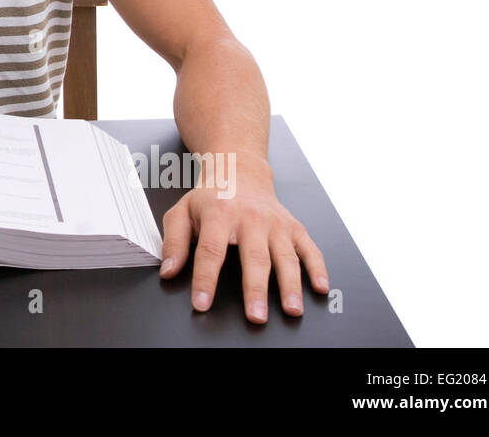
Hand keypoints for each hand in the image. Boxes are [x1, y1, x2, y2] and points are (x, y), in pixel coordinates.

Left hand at [158, 154, 328, 322]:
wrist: (239, 172)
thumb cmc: (211, 198)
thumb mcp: (182, 212)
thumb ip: (174, 242)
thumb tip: (169, 270)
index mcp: (219, 215)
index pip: (211, 251)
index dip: (205, 279)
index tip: (202, 303)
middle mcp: (250, 219)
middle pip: (254, 257)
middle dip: (256, 289)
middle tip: (256, 316)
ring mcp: (276, 224)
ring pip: (285, 257)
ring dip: (290, 285)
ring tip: (292, 310)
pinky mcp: (294, 228)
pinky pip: (310, 249)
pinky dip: (318, 269)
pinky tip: (319, 287)